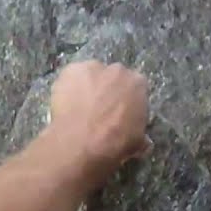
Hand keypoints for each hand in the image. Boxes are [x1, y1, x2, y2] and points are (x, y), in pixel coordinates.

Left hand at [47, 60, 151, 184]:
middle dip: (108, 91)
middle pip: (113, 78)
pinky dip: (68, 88)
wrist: (81, 142)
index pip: (135, 87)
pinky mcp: (71, 70)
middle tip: (99, 111)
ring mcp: (93, 67)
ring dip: (88, 87)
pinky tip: (66, 105)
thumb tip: (143, 141)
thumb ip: (140, 134)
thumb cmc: (114, 142)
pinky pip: (71, 78)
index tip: (120, 113)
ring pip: (91, 75)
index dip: (126, 100)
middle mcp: (118, 70)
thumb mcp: (136, 142)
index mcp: (138, 84)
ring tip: (80, 109)